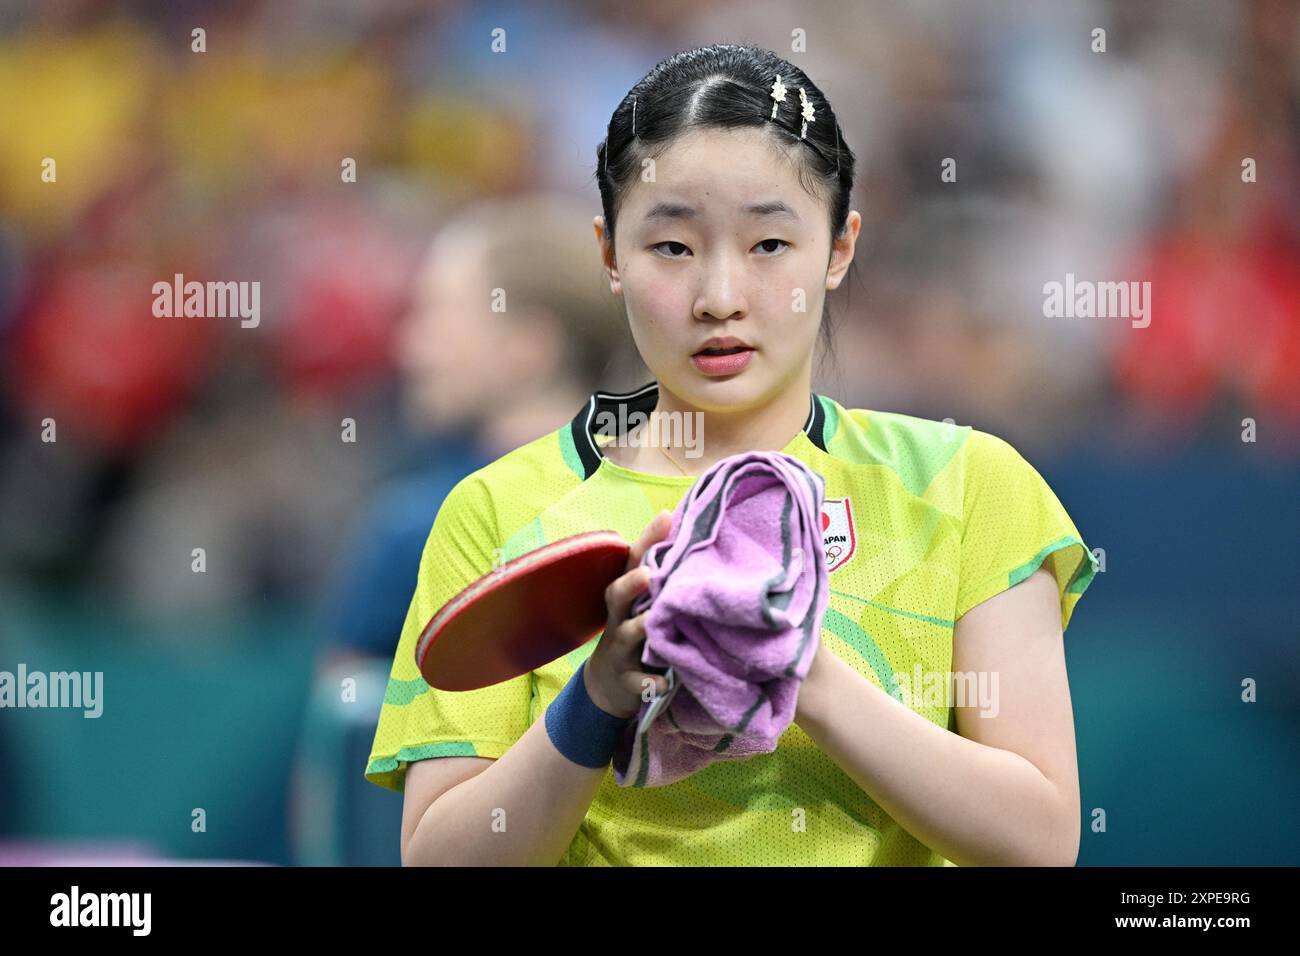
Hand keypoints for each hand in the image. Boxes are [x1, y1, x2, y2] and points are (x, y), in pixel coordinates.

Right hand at [584, 510, 673, 718]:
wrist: (608, 684)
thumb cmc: (636, 632)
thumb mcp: (643, 604)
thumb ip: (662, 576)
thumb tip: (692, 533)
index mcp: (627, 596)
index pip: (634, 561)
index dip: (647, 539)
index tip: (666, 517)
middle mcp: (619, 618)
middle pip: (616, 595)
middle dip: (630, 584)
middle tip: (648, 575)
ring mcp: (620, 649)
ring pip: (626, 635)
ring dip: (640, 629)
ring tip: (654, 623)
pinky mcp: (626, 680)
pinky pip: (636, 681)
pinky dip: (649, 682)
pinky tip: (664, 683)